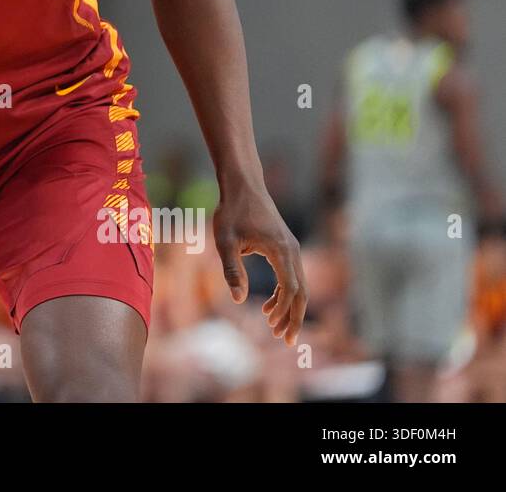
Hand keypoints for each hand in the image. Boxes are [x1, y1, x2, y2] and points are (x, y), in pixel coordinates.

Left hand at [212, 182, 307, 345]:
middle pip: (301, 291)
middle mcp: (293, 250)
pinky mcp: (286, 245)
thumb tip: (239, 300)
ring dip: (288, 307)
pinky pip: (291, 275)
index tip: (278, 333)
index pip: (291, 290)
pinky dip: (284, 292)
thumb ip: (232, 270)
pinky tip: (269, 304)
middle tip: (284, 341)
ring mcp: (292, 247)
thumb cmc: (231, 211)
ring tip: (272, 325)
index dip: (287, 314)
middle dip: (294, 318)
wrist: (242, 184)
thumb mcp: (225, 241)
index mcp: (281, 251)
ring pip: (298, 284)